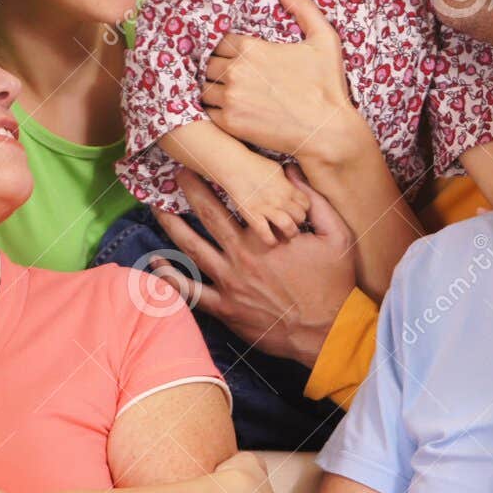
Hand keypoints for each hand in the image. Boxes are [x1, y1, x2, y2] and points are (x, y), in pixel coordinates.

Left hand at [152, 168, 355, 366]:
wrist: (328, 331)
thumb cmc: (335, 282)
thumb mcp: (336, 234)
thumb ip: (314, 201)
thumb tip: (293, 172)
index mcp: (265, 236)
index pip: (237, 197)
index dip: (221, 176)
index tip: (209, 161)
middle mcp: (242, 255)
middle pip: (207, 215)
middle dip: (190, 190)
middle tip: (176, 171)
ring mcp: (230, 283)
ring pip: (192, 248)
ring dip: (172, 226)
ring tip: (156, 208)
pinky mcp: (226, 309)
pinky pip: (191, 292)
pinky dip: (171, 278)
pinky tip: (156, 264)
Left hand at [203, 0, 367, 165]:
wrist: (328, 133)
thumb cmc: (328, 87)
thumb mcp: (324, 40)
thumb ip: (303, 7)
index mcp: (252, 48)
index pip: (218, 40)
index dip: (223, 47)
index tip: (230, 54)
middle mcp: (235, 71)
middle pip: (207, 62)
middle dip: (215, 67)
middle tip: (226, 74)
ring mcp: (230, 98)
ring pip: (203, 87)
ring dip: (211, 88)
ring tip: (224, 93)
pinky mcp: (230, 123)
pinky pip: (206, 112)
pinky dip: (213, 111)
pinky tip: (226, 110)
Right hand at [215, 152, 309, 244]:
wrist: (233, 165)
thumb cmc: (253, 164)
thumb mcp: (277, 169)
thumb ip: (287, 181)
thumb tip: (292, 187)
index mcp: (288, 188)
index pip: (306, 204)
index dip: (303, 209)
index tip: (298, 211)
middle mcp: (280, 199)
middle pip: (300, 216)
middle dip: (298, 221)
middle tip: (292, 223)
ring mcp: (267, 208)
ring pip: (288, 226)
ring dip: (289, 232)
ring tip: (285, 234)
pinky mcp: (252, 215)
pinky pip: (266, 234)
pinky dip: (271, 240)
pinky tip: (271, 240)